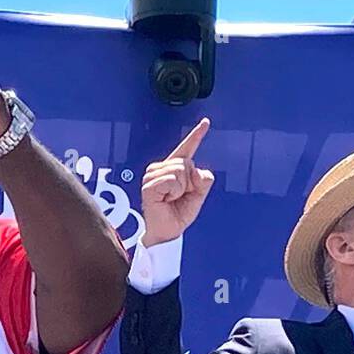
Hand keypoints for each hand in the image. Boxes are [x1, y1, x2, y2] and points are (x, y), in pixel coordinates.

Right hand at [140, 118, 214, 247]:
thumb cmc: (179, 213)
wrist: (168, 231)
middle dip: (189, 182)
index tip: (206, 122)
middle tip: (180, 196)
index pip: (187, 149)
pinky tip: (165, 200)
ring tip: (171, 199)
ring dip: (181, 188)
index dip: (196, 135)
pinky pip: (171, 180)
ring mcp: (152, 176)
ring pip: (179, 170)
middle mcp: (161, 168)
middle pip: (186, 162)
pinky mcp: (148, 185)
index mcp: (174, 168)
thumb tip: (198, 172)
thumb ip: (203, 181)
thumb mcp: (198, 196)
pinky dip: (174, 191)